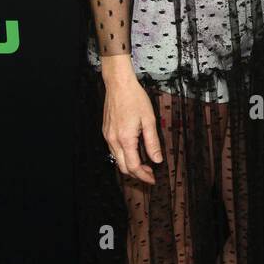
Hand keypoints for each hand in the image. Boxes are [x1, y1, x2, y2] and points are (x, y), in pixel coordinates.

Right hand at [101, 57, 162, 184]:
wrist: (119, 84)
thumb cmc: (135, 99)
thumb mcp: (149, 120)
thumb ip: (152, 142)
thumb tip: (157, 160)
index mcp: (125, 139)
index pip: (134, 166)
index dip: (144, 175)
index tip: (153, 179)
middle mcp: (113, 140)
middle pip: (123, 167)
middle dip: (137, 174)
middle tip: (150, 175)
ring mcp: (107, 136)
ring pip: (117, 160)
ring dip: (130, 166)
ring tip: (145, 165)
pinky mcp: (106, 131)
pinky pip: (114, 150)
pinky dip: (124, 156)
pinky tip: (134, 152)